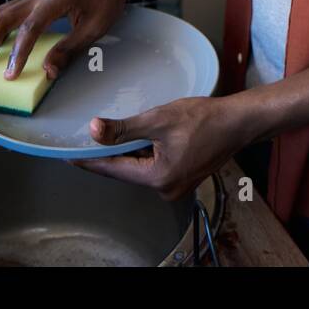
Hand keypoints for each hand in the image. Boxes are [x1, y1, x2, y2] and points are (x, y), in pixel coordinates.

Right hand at [0, 0, 130, 81]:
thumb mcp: (95, 28)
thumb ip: (70, 49)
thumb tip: (47, 71)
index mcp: (55, 1)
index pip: (29, 29)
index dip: (18, 54)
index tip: (10, 75)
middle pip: (2, 19)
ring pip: (0, 14)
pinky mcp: (34, 0)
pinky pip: (7, 12)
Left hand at [68, 95, 255, 201]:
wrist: (239, 122)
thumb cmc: (205, 119)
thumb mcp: (159, 120)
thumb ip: (124, 128)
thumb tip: (94, 131)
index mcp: (157, 178)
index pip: (112, 170)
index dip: (90, 159)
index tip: (68, 154)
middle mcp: (166, 189)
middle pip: (127, 170)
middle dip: (111, 152)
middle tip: (91, 135)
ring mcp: (176, 185)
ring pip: (141, 167)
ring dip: (131, 151)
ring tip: (119, 131)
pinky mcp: (184, 176)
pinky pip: (156, 166)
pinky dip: (146, 152)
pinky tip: (144, 136)